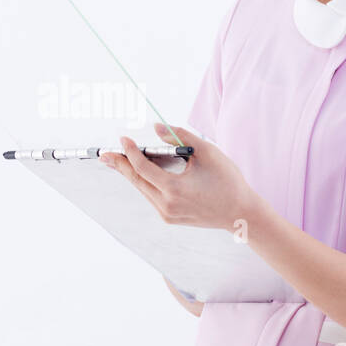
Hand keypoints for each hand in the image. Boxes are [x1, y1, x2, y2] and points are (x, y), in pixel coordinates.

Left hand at [100, 121, 261, 231]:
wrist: (240, 213)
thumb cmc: (227, 181)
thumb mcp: (207, 152)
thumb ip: (179, 137)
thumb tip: (156, 127)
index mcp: (174, 189)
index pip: (142, 168)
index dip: (130, 152)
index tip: (123, 139)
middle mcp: (166, 205)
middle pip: (136, 181)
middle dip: (119, 165)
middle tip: (104, 154)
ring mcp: (167, 214)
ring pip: (142, 189)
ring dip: (132, 173)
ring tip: (118, 159)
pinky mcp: (169, 218)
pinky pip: (151, 196)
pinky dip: (145, 182)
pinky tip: (141, 171)